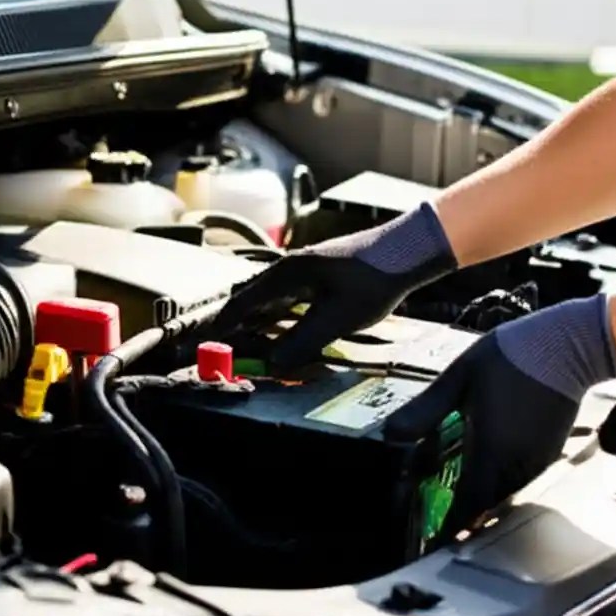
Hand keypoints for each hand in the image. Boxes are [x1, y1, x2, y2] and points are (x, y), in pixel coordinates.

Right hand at [207, 203, 457, 370]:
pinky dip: (277, 315)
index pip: (243, 303)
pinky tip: (283, 328)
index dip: (224, 326)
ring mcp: (305, 269)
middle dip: (236, 325)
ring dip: (257, 321)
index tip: (207, 344)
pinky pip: (287, 297)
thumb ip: (302, 342)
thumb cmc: (372, 279)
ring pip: (270, 298)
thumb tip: (274, 365)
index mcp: (287, 274)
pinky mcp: (320, 274)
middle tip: (222, 347)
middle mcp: (290, 268)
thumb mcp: (336, 318)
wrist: (407, 250)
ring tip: (246, 342)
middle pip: (252, 299)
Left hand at [385, 294, 615, 539]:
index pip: (468, 506)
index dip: (450, 527)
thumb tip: (390, 435)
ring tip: (460, 497)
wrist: (568, 344)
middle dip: (463, 515)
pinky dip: (501, 484)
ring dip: (483, 500)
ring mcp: (537, 460)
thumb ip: (424, 411)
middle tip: (439, 517)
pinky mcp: (551, 452)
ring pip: (505, 495)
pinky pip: (521, 480)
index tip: (432, 539)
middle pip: (486, 506)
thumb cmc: (509, 358)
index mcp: (491, 451)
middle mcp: (516, 465)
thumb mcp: (458, 379)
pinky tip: (488, 469)